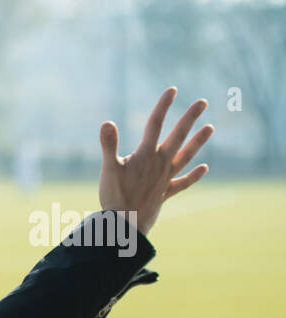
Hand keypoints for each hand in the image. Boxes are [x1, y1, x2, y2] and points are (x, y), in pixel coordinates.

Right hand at [98, 87, 212, 235]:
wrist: (125, 227)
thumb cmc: (115, 199)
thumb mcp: (108, 170)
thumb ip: (109, 146)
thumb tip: (107, 123)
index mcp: (146, 156)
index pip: (155, 125)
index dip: (164, 106)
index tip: (173, 90)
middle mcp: (160, 164)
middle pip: (178, 136)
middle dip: (190, 118)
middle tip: (203, 102)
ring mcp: (165, 179)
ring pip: (186, 156)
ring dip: (198, 142)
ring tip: (211, 128)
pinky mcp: (165, 193)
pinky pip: (183, 182)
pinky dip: (194, 175)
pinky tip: (204, 168)